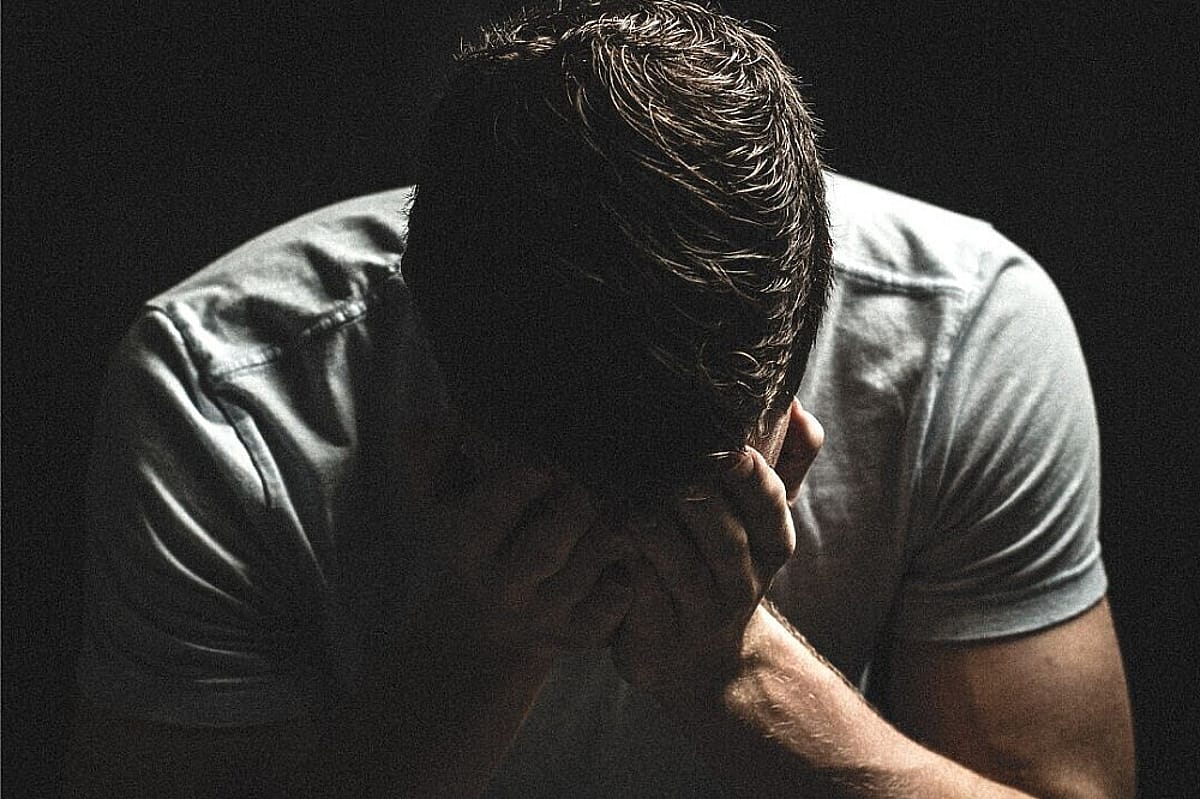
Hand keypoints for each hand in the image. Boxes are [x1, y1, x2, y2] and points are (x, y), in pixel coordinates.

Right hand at [428, 448, 633, 661]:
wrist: (486, 624)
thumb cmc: (473, 536)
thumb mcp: (439, 499)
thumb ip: (428, 455)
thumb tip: (428, 422)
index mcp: (466, 545)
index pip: (486, 516)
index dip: (514, 488)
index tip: (542, 462)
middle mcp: (503, 584)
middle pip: (540, 551)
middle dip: (571, 514)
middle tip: (595, 484)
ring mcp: (543, 612)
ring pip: (579, 579)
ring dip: (606, 543)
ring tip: (629, 512)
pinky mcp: (578, 633)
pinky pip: (607, 612)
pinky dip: (624, 584)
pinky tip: (639, 554)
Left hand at [611, 400, 822, 692]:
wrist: (703, 663)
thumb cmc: (724, 566)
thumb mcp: (761, 522)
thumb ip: (785, 462)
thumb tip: (799, 407)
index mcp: (770, 545)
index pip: (769, 508)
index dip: (752, 480)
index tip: (734, 449)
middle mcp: (741, 582)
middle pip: (723, 537)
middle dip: (694, 498)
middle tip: (662, 462)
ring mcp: (700, 615)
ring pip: (680, 570)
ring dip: (654, 532)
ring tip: (628, 499)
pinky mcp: (657, 639)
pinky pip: (642, 600)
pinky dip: (624, 569)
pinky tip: (602, 538)